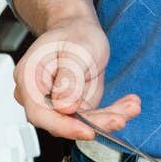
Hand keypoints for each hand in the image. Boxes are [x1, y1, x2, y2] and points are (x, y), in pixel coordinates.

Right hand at [13, 15, 140, 139]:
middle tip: (119, 118)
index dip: (63, 126)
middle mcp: (39, 97)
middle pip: (62, 122)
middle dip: (95, 123)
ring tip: (131, 107)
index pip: (39, 113)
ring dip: (109, 118)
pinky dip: (113, 113)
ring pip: (81, 123)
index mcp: (29, 78)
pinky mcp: (74, 109)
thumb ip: (69, 79)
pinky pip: (92, 118)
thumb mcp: (75, 50)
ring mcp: (57, 105)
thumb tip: (65, 107)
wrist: (80, 31)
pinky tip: (129, 106)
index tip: (87, 130)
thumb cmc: (72, 34)